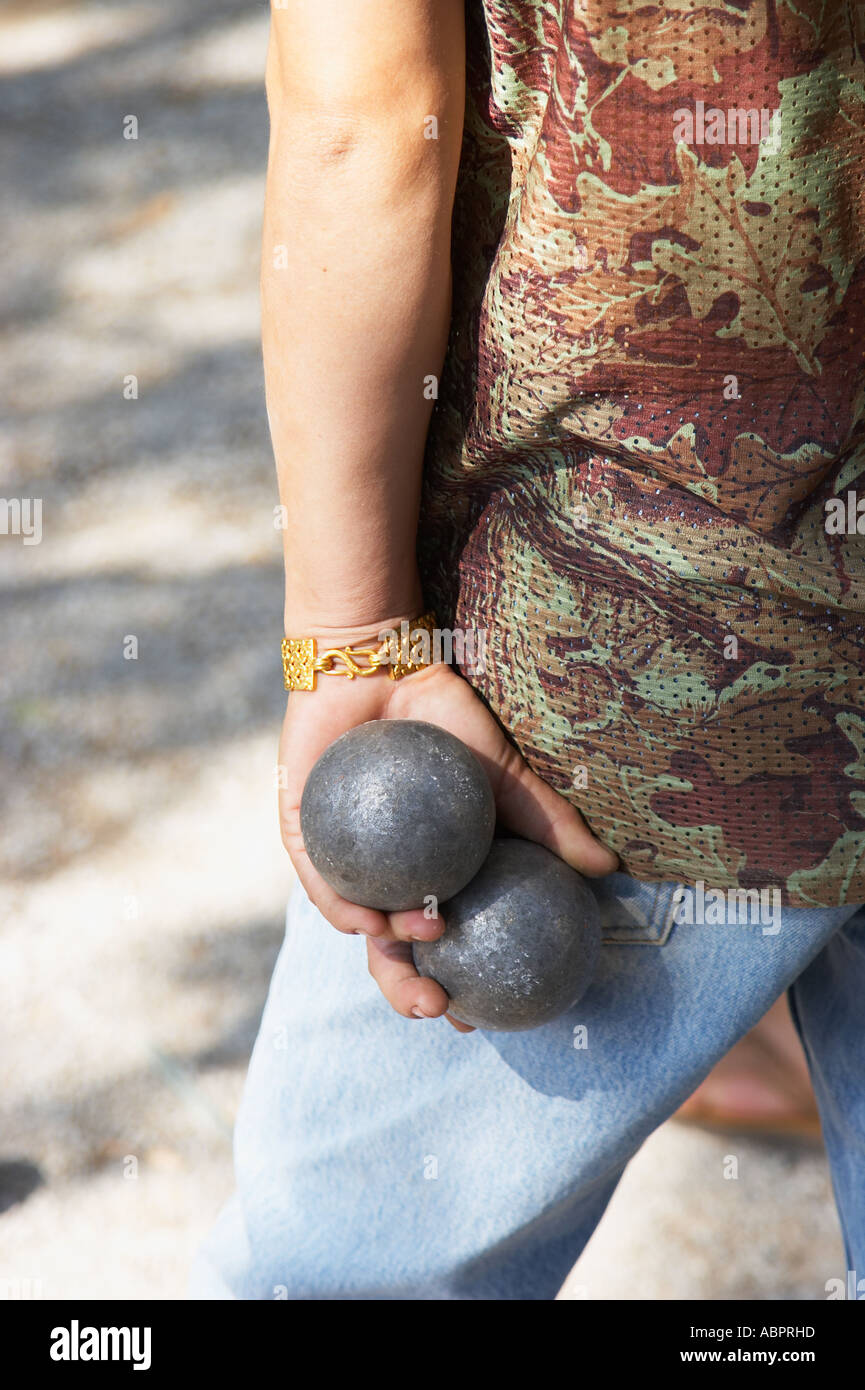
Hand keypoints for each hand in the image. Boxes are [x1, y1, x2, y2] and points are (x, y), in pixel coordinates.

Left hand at [278, 658, 618, 1030]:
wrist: (383, 660)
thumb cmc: (445, 718)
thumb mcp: (505, 773)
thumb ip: (547, 821)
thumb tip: (607, 871)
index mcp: (430, 874)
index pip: (443, 945)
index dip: (458, 987)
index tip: (480, 1020)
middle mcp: (384, 874)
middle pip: (394, 953)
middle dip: (412, 991)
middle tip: (440, 1009)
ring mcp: (342, 857)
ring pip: (355, 923)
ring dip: (383, 950)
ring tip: (418, 949)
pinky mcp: (302, 831)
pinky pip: (320, 879)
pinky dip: (341, 904)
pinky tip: (364, 920)